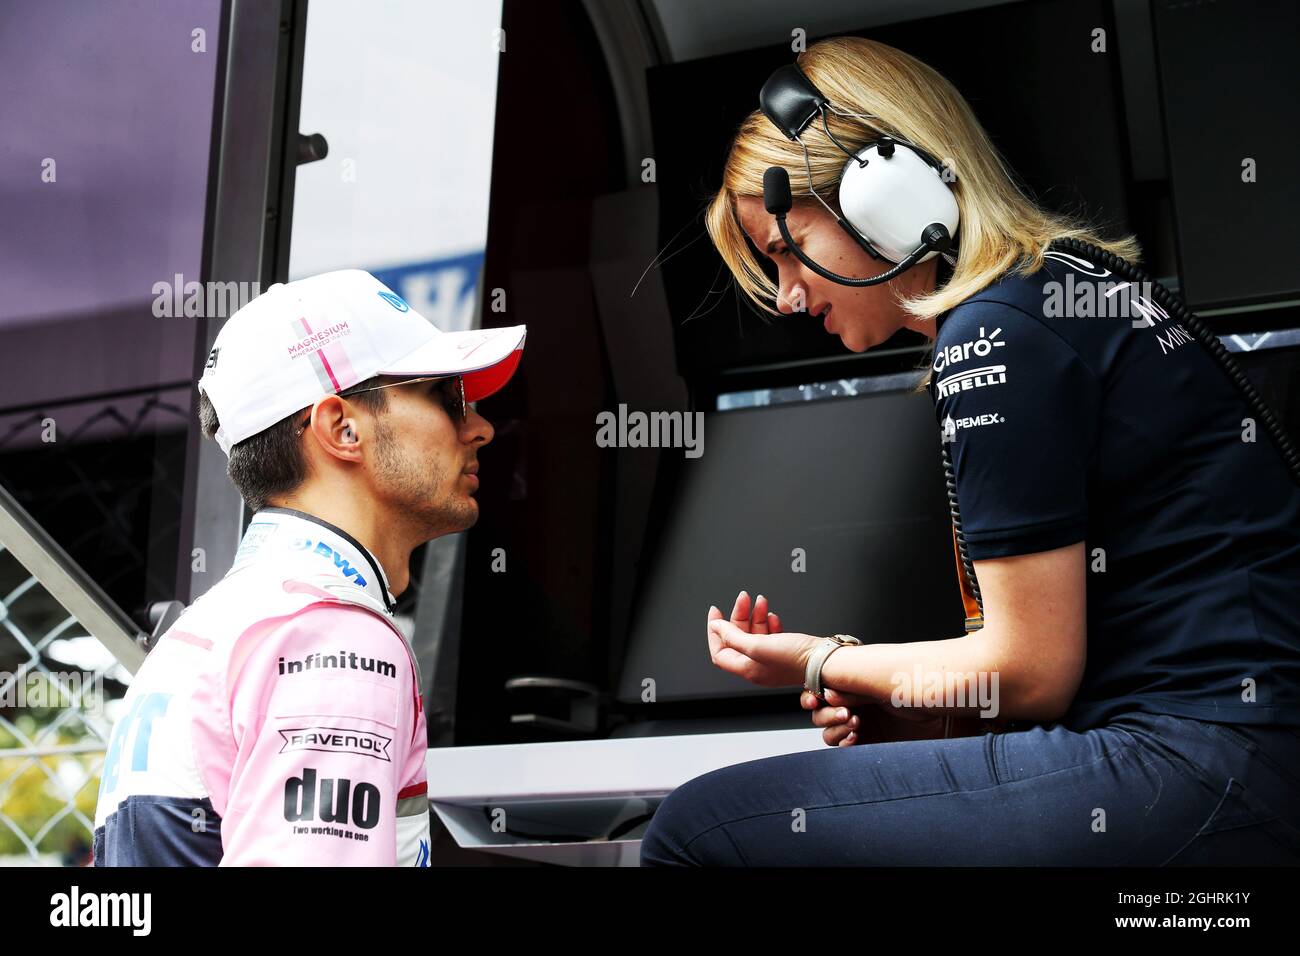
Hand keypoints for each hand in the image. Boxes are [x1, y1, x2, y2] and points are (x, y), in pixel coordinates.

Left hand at [706, 591, 822, 687]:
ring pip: (755, 634)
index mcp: (747, 669)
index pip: (720, 652)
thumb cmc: (796, 658)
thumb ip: (733, 636)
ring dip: (755, 615)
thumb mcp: (758, 646)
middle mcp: (757, 666)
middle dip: (739, 616)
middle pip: (738, 639)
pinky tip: (773, 616)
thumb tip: (715, 627)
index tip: (715, 613)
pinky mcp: (784, 652)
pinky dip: (769, 623)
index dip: (715, 632)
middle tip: (743, 598)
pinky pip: (770, 635)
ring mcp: (772, 659)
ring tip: (760, 601)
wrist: (825, 661)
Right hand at [800, 687, 949, 746]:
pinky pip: (847, 749)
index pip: (822, 687)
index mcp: (858, 678)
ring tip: (854, 724)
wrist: (955, 707)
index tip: (815, 698)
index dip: (814, 694)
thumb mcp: (879, 673)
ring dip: (835, 729)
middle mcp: (860, 700)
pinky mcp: (876, 745)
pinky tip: (855, 739)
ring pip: (831, 732)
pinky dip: (845, 745)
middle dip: (825, 713)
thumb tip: (822, 686)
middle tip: (845, 713)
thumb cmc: (924, 681)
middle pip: (822, 711)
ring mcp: (868, 724)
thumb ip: (846, 677)